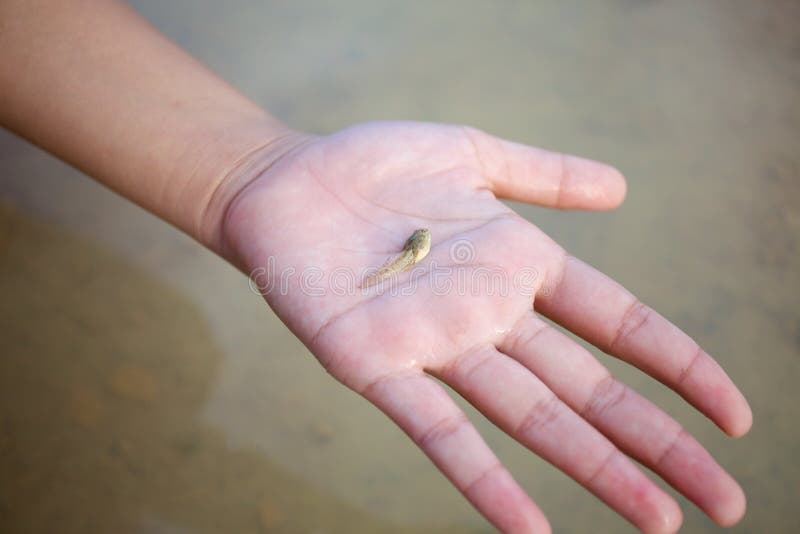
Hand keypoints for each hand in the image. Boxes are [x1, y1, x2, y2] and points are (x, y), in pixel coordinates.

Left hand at [218, 121, 751, 532]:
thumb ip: (542, 175)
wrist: (286, 181)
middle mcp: (488, 315)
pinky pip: (437, 430)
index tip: (734, 414)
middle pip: (588, 387)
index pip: (618, 322)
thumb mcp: (472, 155)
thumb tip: (622, 187)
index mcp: (518, 266)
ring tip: (654, 519)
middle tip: (722, 501)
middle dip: (655, 441)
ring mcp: (436, 344)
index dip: (677, 366)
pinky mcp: (375, 364)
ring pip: (530, 415)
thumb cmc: (374, 167)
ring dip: (591, 467)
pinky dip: (482, 479)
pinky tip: (532, 528)